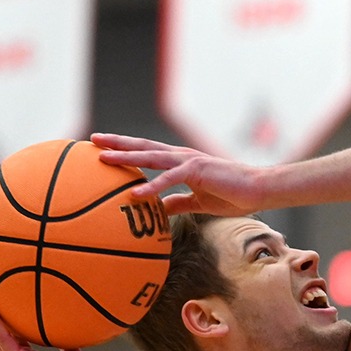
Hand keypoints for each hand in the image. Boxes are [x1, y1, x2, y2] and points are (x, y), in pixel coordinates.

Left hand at [91, 133, 265, 215]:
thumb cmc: (233, 195)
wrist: (259, 190)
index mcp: (180, 162)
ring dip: (125, 156)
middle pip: (142, 145)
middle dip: (116, 143)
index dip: (125, 149)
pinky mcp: (197, 171)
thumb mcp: (198, 202)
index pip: (147, 151)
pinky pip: (169, 179)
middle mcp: (181, 156)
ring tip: (102, 158)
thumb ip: (177, 202)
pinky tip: (134, 194)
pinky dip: (151, 186)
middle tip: (91, 140)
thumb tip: (158, 210)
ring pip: (150, 155)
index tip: (103, 149)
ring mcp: (188, 161)